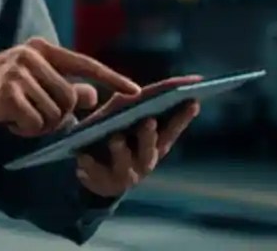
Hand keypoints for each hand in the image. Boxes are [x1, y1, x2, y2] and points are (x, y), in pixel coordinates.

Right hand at [0, 37, 140, 136]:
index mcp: (41, 49)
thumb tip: (93, 94)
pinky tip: (8, 121)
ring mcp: (20, 71)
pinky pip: (35, 122)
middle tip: (34, 120)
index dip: (112, 79)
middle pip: (70, 99)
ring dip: (39, 126)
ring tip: (18, 118)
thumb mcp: (30, 84)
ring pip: (54, 113)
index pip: (85, 63)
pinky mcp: (8, 91)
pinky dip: (25, 129)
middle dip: (57, 118)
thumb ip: (62, 87)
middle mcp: (33, 55)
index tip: (136, 91)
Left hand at [75, 76, 202, 198]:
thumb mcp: (127, 120)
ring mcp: (125, 174)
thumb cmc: (118, 137)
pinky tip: (83, 159)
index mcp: (156, 145)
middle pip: (150, 149)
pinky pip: (95, 175)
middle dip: (149, 136)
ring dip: (121, 150)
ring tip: (115, 138)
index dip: (183, 116)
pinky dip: (90, 166)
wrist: (98, 174)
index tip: (193, 99)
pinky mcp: (102, 183)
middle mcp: (145, 161)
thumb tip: (138, 93)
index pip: (172, 129)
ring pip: (124, 164)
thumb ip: (135, 108)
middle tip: (149, 121)